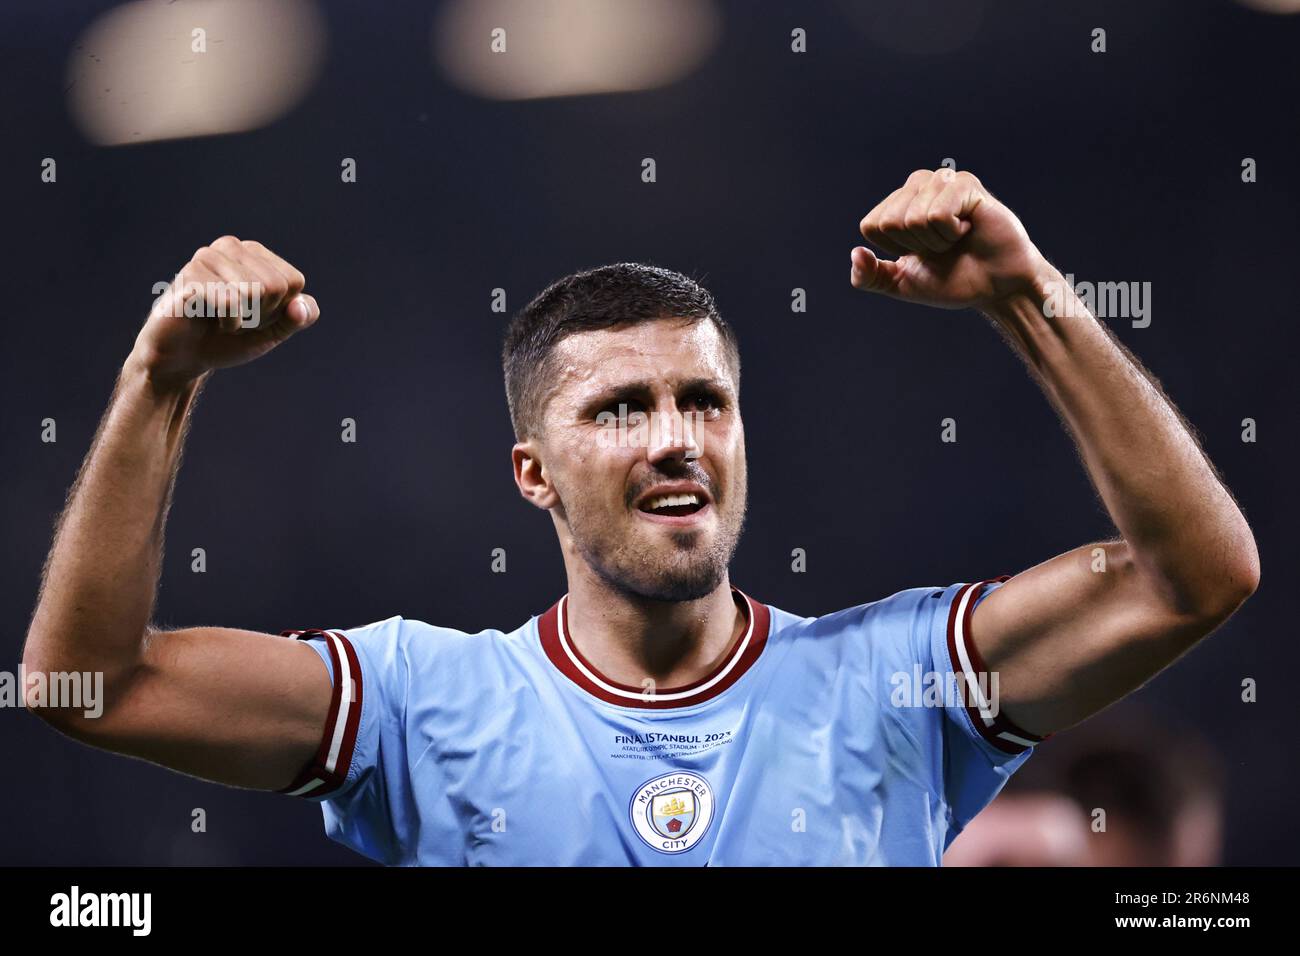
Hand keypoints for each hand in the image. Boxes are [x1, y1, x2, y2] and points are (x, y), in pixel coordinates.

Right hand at [131, 236, 318, 390]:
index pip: (293, 281)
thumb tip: (302, 306)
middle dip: (260, 314)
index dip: (279, 310)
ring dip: (242, 319)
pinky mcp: (190, 274)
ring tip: (220, 318)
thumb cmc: (227, 339)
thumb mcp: (273, 332)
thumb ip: (298, 318)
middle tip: (234, 318)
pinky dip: (227, 321)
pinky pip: (230, 301)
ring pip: (254, 291)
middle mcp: (231, 247)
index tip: (254, 316)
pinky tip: (207, 318)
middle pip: (275, 286)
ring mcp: (208, 257)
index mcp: (254, 253)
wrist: (182, 357)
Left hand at [851, 168, 1048, 309]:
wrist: (994, 287)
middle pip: (889, 221)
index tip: (920, 253)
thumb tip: (854, 254)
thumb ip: (870, 277)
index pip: (871, 225)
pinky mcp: (964, 183)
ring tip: (957, 237)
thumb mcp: (901, 284)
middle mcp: (917, 186)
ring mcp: (941, 181)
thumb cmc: (952, 280)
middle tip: (942, 246)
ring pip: (913, 218)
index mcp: (898, 205)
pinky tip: (968, 227)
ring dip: (936, 241)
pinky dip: (951, 232)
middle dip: (915, 246)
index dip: (895, 249)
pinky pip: (937, 214)